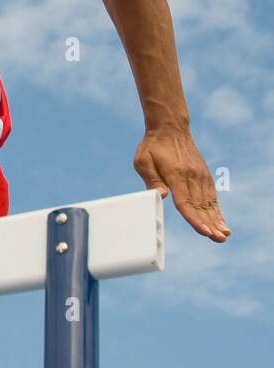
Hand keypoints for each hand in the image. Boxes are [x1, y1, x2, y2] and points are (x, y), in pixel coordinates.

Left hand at [133, 125, 229, 241]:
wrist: (170, 128)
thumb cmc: (153, 146)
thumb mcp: (143, 160)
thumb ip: (152, 179)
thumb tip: (161, 195)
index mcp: (176, 174)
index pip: (185, 201)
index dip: (194, 218)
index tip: (203, 231)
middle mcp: (192, 176)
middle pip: (200, 205)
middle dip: (210, 224)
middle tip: (218, 239)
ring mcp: (200, 176)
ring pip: (208, 202)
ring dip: (216, 220)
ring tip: (223, 235)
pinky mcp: (204, 176)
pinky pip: (211, 196)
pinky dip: (216, 210)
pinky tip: (221, 223)